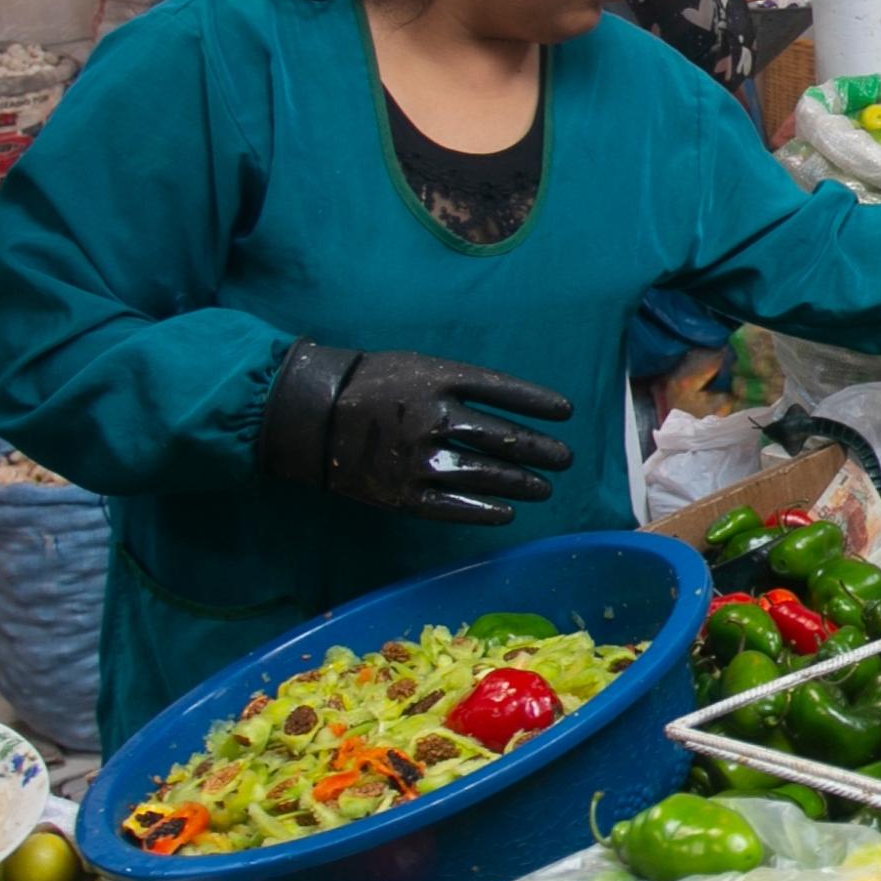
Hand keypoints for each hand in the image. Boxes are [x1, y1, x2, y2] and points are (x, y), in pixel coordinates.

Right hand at [261, 343, 575, 525]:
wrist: (314, 416)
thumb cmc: (376, 386)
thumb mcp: (421, 367)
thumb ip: (463, 385)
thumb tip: (514, 407)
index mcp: (438, 381)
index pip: (502, 390)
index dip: (537, 402)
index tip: (566, 412)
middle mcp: (432, 419)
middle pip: (501, 437)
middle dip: (539, 450)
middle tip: (564, 459)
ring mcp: (417, 459)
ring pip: (483, 474)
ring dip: (520, 483)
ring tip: (543, 488)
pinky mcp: (402, 493)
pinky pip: (451, 507)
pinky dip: (483, 511)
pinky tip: (507, 513)